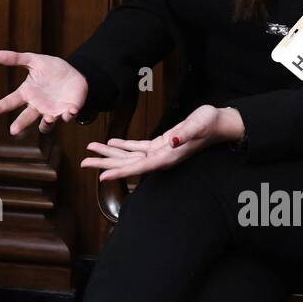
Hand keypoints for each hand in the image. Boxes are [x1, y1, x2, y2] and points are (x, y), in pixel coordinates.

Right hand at [0, 50, 88, 134]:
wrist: (74, 73)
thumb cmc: (52, 68)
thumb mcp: (34, 60)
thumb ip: (16, 58)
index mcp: (27, 94)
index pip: (10, 101)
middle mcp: (38, 106)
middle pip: (26, 118)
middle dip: (20, 124)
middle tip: (13, 130)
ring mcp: (52, 111)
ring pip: (46, 124)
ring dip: (46, 123)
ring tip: (48, 118)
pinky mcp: (67, 111)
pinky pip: (67, 117)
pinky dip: (68, 116)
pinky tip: (69, 111)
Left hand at [81, 105, 243, 180]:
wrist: (219, 124)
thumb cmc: (210, 124)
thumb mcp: (198, 125)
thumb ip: (184, 134)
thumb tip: (170, 141)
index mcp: (167, 156)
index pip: (139, 167)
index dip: (120, 172)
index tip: (102, 177)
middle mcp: (161, 158)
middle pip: (127, 164)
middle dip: (105, 164)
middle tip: (83, 164)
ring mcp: (160, 153)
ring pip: (129, 156)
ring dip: (109, 155)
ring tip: (90, 152)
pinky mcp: (160, 145)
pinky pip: (137, 148)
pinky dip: (123, 146)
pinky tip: (111, 143)